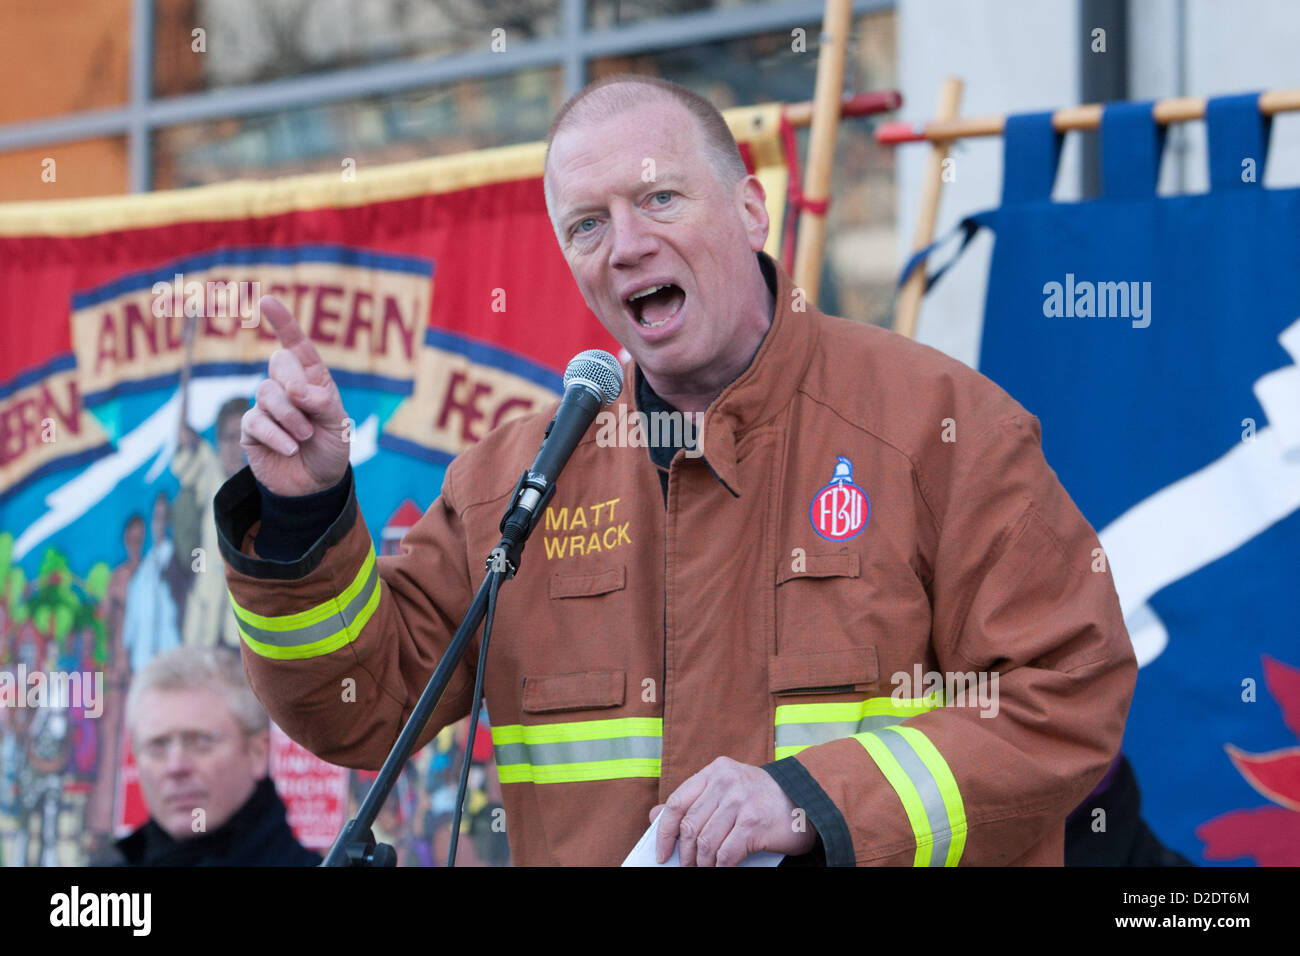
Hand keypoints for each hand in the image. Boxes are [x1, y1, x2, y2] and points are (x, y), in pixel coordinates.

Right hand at [241, 295, 351, 496]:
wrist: (316, 486)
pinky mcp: (250, 429)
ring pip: (267, 393)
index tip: (267, 301)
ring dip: (290, 417)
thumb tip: (296, 391)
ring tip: (304, 437)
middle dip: (295, 385)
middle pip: (278, 364)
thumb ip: (322, 403)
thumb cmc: (330, 450)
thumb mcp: (339, 425)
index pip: (296, 345)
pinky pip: (255, 420)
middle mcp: (286, 388)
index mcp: (311, 380)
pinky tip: (290, 448)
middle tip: (310, 409)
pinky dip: (276, 434)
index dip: (283, 322)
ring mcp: (266, 407)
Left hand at [652, 756, 816, 865]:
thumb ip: (694, 800)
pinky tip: (720, 870)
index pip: (677, 802)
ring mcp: (741, 801)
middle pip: (691, 826)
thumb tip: (654, 817)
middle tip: (687, 867)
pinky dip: (720, 868)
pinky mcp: (755, 823)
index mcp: (715, 771)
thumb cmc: (762, 799)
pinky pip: (727, 854)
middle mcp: (726, 782)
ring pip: (707, 842)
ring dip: (702, 864)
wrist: (807, 801)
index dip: (664, 831)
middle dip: (686, 854)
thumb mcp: (727, 789)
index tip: (662, 852)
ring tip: (704, 870)